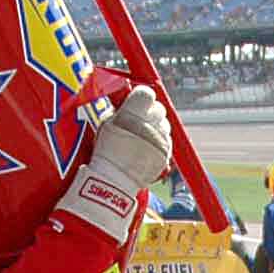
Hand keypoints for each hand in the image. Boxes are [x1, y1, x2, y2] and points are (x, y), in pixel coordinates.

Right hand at [52, 86, 171, 243]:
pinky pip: (167, 140)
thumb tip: (131, 97)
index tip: (136, 102)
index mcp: (134, 112)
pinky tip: (146, 148)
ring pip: (165, 124)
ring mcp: (160, 138)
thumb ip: (123, 108)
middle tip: (139, 121)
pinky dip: (159, 142)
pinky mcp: (167, 152)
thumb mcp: (107, 122)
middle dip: (150, 112)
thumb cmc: (106, 150)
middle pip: (158, 108)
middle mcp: (150, 123)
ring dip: (156, 127)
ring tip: (141, 137)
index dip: (141, 97)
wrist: (114, 180)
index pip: (147, 93)